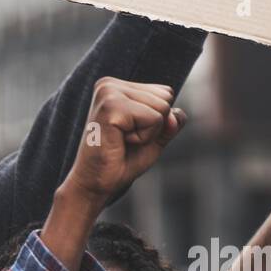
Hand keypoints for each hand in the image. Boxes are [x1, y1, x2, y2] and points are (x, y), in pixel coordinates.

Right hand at [61, 78, 185, 209]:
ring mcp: (108, 93)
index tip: (129, 134)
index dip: (156, 120)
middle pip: (165, 97)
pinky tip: (119, 143)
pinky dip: (143, 138)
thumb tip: (175, 115)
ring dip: (148, 133)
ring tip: (121, 141)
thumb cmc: (121, 162)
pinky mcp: (110, 107)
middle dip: (153, 126)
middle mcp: (109, 84)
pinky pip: (154, 118)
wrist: (95, 186)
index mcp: (116, 86)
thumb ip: (172, 122)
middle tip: (125, 140)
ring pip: (162, 107)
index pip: (165, 93)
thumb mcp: (154, 138)